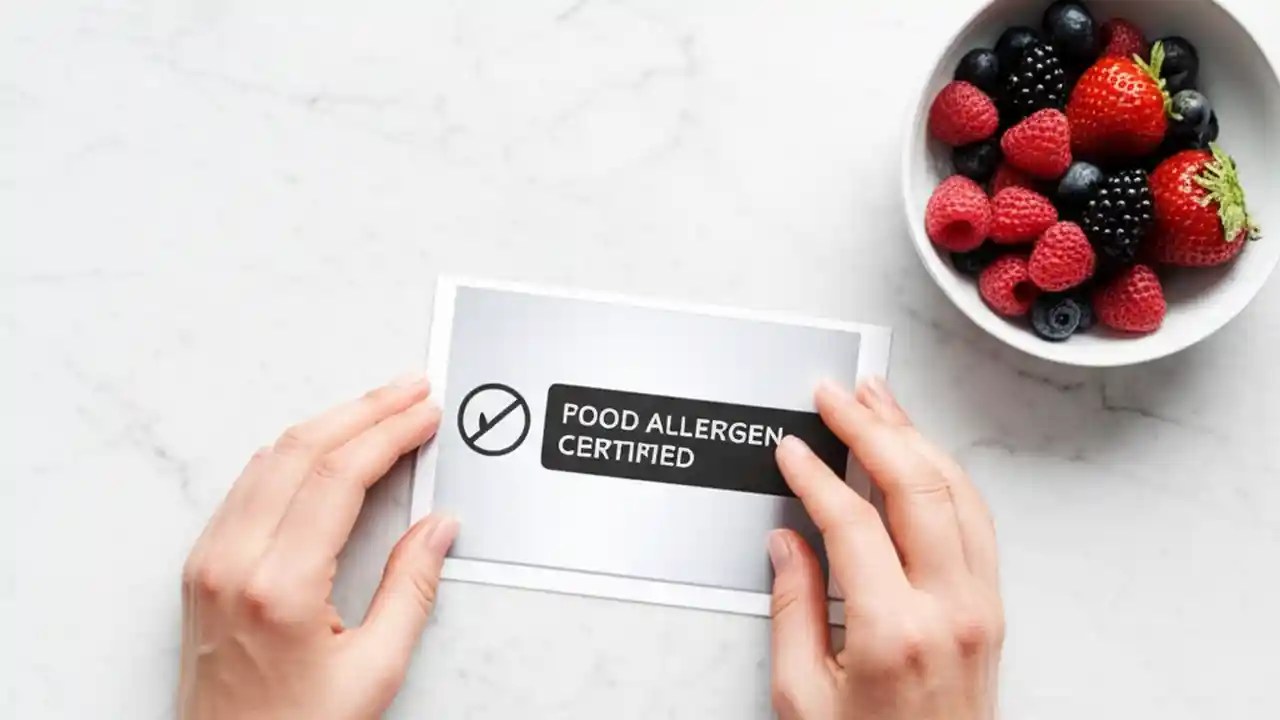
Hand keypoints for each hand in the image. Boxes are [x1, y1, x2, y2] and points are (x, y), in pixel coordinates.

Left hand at [179, 373, 457, 719]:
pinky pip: (247, 484)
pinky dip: (293, 452)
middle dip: (363, 409)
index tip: (425, 414)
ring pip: (267, 458)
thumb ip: (410, 589)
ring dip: (328, 423)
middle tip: (411, 390)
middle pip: (299, 451)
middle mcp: (231, 563)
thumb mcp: (373, 671)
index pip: (338, 477)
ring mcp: (208, 561)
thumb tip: (439, 528)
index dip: (389, 434)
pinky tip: (325, 446)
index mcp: (278, 587)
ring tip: (378, 407)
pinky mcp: (201, 567)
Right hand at [768, 378, 1001, 719]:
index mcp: (894, 633)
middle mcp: (949, 610)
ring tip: (878, 401)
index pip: (852, 523)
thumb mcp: (802, 694)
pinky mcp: (990, 608)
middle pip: (916, 487)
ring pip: (955, 491)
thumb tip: (788, 543)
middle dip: (871, 428)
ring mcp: (979, 606)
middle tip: (835, 396)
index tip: (791, 450)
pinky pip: (974, 518)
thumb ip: (791, 609)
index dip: (815, 476)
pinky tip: (919, 452)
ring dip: (914, 437)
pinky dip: (944, 473)